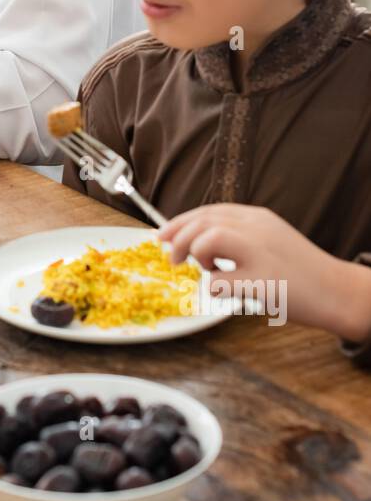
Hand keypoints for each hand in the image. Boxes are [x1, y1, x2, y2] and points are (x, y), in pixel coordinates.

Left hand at [158, 204, 370, 342]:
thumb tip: (197, 243)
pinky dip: (214, 286)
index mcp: (257, 217)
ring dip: (194, 253)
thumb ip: (239, 236)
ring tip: (203, 268)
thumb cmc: (300, 271)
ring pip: (209, 238)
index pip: (209, 210)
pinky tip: (226, 290)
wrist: (337, 291)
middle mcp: (257, 229)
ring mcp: (260, 253)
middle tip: (171, 258)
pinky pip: (221, 280)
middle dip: (178, 237)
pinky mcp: (263, 281)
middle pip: (203, 220)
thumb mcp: (269, 240)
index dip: (180, 221)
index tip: (162, 234)